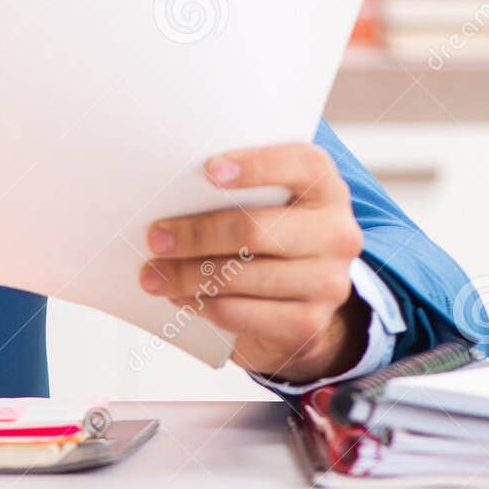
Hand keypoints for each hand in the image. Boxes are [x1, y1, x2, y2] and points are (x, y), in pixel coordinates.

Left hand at [139, 143, 370, 384]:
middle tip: (154, 237)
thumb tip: (168, 191)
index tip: (208, 170)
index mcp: (324, 187)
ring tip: (152, 274)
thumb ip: (233, 185)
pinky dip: (200, 304)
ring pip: (240, 277)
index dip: (256, 166)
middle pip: (254, 230)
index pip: (302, 165)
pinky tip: (179, 296)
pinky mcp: (307, 323)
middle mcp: (336, 234)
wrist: (303, 293)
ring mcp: (327, 282)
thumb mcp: (264, 196)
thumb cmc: (268, 225)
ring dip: (185, 276)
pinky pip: (239, 313)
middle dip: (195, 234)